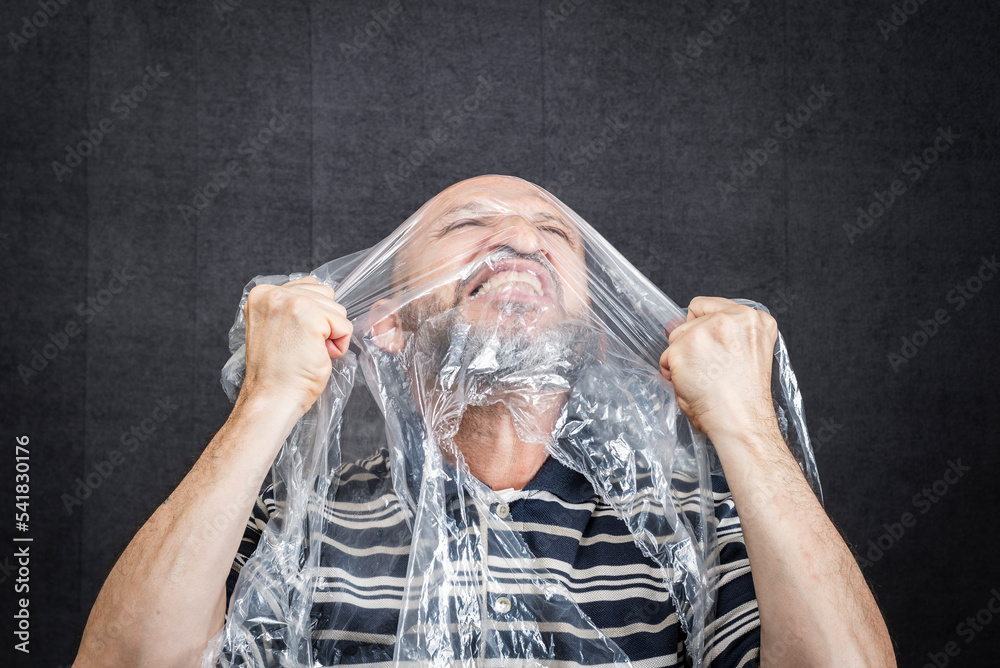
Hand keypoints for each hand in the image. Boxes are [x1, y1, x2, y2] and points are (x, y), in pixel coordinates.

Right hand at [240, 276, 352, 416]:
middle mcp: (273, 293)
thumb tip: (320, 293)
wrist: (271, 399)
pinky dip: (338, 345)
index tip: (292, 339)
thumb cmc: (277, 372)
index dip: (312, 317)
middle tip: (300, 348)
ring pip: (337, 309)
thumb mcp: (277, 327)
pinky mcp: (310, 316)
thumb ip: (291, 306)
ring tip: (307, 352)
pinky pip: (344, 326)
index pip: (308, 287)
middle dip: (323, 323)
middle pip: (325, 295)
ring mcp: (291, 302)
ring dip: (331, 334)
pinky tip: (316, 356)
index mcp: (262, 293)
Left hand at [659, 297, 778, 440]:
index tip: (710, 346)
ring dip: (681, 358)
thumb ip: (718, 333)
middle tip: (709, 371)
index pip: (711, 306)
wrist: (742, 422)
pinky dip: (672, 372)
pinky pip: (666, 357)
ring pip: (676, 337)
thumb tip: (672, 323)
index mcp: (753, 319)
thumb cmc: (745, 398)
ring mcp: (705, 330)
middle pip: (690, 320)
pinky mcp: (683, 347)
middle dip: (691, 344)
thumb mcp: (744, 352)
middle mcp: (730, 318)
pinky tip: (691, 385)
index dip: (704, 326)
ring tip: (702, 379)